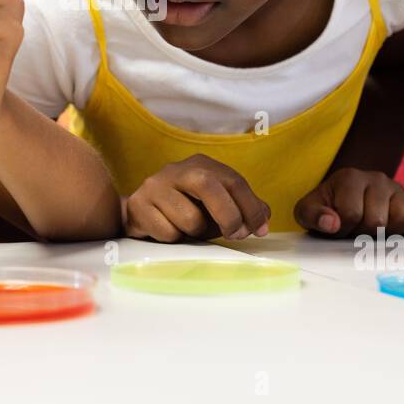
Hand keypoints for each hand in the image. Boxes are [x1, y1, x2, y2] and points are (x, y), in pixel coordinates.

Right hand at [124, 154, 270, 241]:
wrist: (139, 212)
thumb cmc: (184, 209)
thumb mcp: (215, 204)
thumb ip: (241, 207)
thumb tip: (265, 217)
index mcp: (201, 165)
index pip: (233, 180)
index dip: (251, 207)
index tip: (261, 230)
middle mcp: (177, 170)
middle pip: (208, 186)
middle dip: (228, 215)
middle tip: (235, 235)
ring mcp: (155, 186)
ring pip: (189, 218)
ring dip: (197, 233)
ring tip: (189, 229)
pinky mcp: (139, 206)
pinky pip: (168, 233)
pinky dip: (175, 239)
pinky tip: (168, 230)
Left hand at [293, 168, 403, 238]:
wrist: (343, 204)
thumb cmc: (327, 209)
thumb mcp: (306, 211)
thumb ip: (313, 215)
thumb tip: (332, 224)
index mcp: (351, 178)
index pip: (352, 214)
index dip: (343, 229)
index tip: (339, 227)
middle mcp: (379, 179)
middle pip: (378, 221)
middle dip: (364, 234)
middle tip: (356, 231)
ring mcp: (399, 190)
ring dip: (388, 234)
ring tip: (374, 232)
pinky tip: (395, 233)